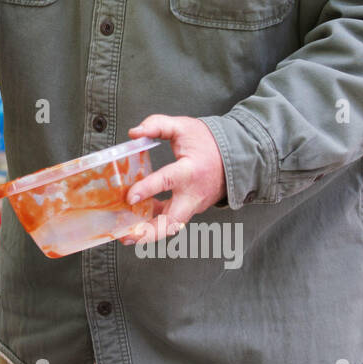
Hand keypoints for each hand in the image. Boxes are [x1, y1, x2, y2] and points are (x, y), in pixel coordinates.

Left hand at [122, 114, 225, 241]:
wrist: (235, 156)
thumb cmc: (208, 143)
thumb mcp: (183, 126)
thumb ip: (157, 125)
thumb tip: (134, 132)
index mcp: (190, 171)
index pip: (167, 181)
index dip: (147, 190)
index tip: (130, 197)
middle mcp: (192, 193)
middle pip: (172, 221)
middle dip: (149, 232)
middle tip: (128, 236)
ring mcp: (193, 204)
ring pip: (172, 226)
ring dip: (150, 234)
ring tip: (127, 237)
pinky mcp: (190, 209)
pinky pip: (172, 221)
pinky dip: (155, 225)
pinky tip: (137, 224)